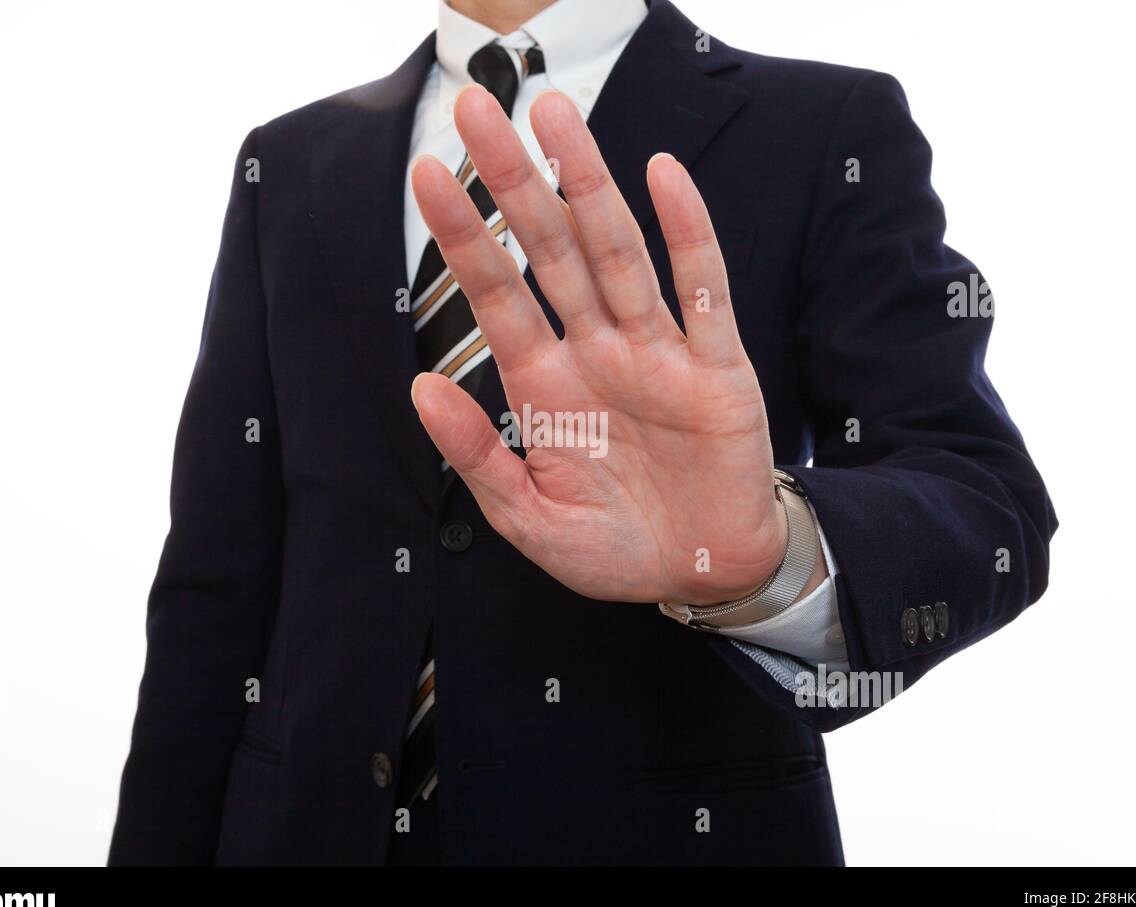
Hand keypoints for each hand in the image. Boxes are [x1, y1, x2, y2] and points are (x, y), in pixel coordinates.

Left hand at [410, 86, 786, 605]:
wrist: (703, 573)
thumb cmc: (614, 548)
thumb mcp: (530, 520)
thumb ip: (477, 457)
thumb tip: (418, 389)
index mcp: (545, 385)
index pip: (496, 294)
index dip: (464, 234)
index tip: (425, 172)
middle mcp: (597, 352)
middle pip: (549, 250)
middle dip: (513, 181)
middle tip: (479, 104)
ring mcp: (657, 352)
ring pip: (617, 252)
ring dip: (588, 184)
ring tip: (556, 115)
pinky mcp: (717, 367)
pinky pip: (703, 291)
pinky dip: (687, 234)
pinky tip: (663, 176)